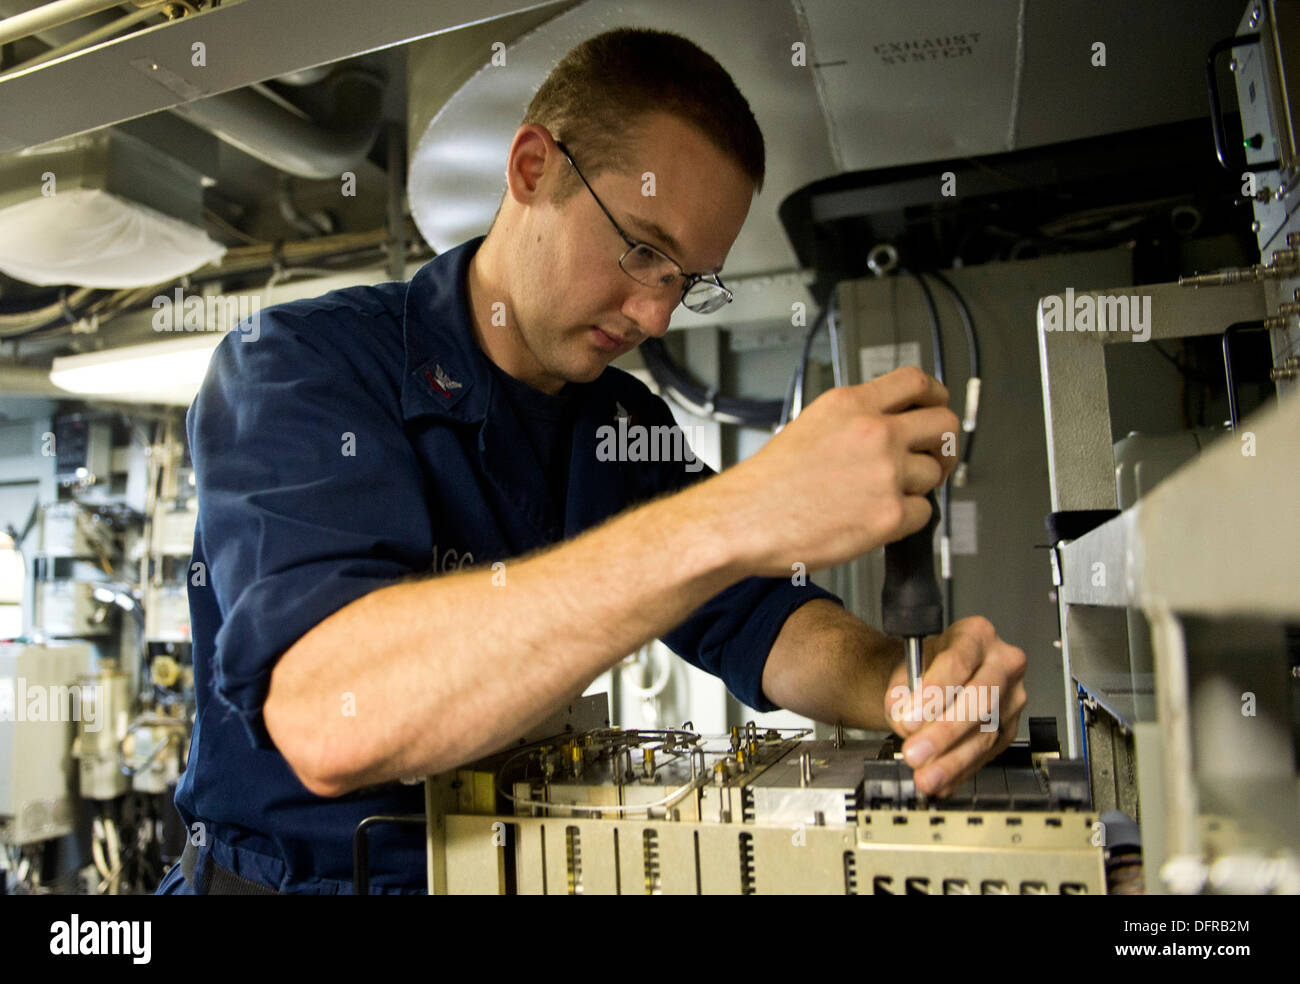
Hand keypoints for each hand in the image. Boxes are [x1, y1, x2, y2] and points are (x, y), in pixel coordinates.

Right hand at [717, 366, 959, 575]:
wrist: (745, 521)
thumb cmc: (767, 484)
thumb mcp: (811, 425)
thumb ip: (856, 419)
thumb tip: (890, 425)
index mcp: (852, 404)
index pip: (917, 382)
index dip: (936, 395)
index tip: (936, 406)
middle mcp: (874, 433)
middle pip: (944, 424)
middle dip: (943, 443)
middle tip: (933, 456)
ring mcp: (886, 473)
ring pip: (935, 474)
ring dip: (918, 486)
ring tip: (886, 494)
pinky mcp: (890, 515)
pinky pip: (924, 514)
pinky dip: (907, 519)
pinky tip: (876, 517)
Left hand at [882, 616, 1027, 796]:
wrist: (934, 675)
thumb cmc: (925, 664)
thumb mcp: (906, 666)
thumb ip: (901, 690)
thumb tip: (904, 718)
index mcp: (976, 635)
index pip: (958, 663)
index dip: (934, 692)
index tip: (910, 717)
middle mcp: (1002, 662)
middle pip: (980, 699)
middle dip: (944, 732)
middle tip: (915, 751)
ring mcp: (1011, 697)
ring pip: (986, 732)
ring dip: (953, 760)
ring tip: (926, 776)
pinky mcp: (1010, 727)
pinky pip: (988, 753)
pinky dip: (961, 770)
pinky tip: (943, 781)